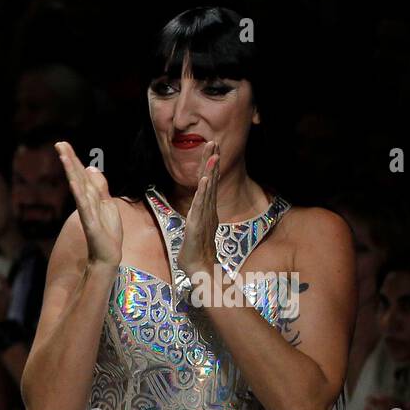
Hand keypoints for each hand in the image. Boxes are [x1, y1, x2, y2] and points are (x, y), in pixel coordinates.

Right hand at [55, 141, 121, 268]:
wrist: (108, 254)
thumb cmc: (107, 231)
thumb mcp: (107, 203)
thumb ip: (99, 186)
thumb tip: (90, 168)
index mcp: (90, 196)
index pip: (80, 174)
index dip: (73, 159)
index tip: (63, 144)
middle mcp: (86, 201)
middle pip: (76, 177)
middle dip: (69, 160)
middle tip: (59, 144)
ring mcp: (86, 211)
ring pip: (78, 188)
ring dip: (71, 172)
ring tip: (65, 157)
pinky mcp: (90, 223)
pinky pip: (84, 206)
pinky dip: (78, 194)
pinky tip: (74, 182)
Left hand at [176, 140, 219, 276]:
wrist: (199, 267)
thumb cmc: (196, 250)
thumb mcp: (197, 229)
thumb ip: (199, 218)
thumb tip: (199, 210)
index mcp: (206, 209)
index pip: (207, 183)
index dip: (210, 166)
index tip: (212, 149)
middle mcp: (207, 209)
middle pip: (209, 181)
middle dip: (211, 161)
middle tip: (214, 142)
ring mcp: (203, 216)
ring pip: (207, 190)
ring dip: (210, 171)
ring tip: (212, 154)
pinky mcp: (198, 224)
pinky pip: (201, 205)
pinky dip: (203, 191)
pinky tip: (205, 179)